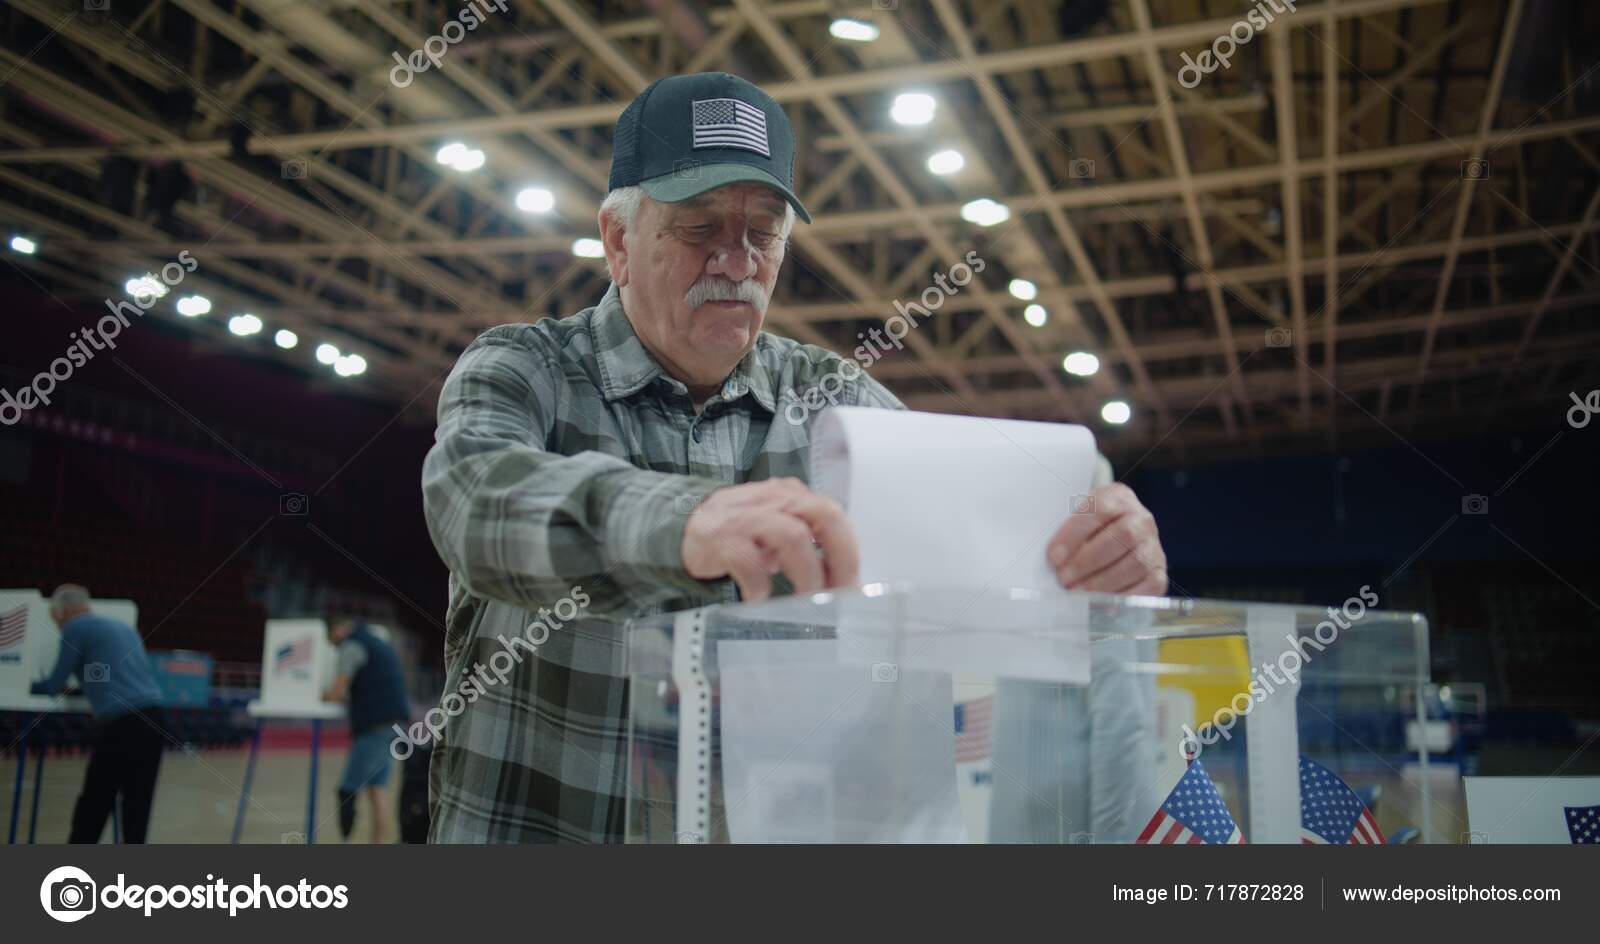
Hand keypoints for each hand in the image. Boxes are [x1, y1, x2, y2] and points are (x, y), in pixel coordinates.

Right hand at [680, 478, 859, 601]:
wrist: (686, 531)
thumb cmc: (740, 533)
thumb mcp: (776, 528)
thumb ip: (808, 542)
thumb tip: (840, 577)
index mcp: (791, 496)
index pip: (833, 515)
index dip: (847, 552)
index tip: (850, 585)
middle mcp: (773, 499)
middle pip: (822, 517)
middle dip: (839, 558)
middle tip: (837, 592)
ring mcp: (747, 515)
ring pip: (793, 537)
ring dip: (806, 574)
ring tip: (804, 600)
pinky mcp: (721, 536)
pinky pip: (750, 562)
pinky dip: (759, 586)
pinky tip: (757, 597)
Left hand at [1046, 482, 1166, 594]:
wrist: (1117, 538)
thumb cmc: (1089, 531)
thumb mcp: (1076, 520)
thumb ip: (1065, 533)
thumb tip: (1051, 559)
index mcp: (1118, 498)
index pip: (1100, 509)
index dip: (1075, 533)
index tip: (1054, 556)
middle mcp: (1141, 519)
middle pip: (1122, 536)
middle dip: (1088, 561)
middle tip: (1063, 579)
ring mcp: (1153, 547)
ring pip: (1135, 563)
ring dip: (1102, 582)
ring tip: (1076, 593)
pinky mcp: (1158, 573)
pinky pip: (1147, 586)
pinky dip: (1122, 596)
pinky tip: (1100, 603)